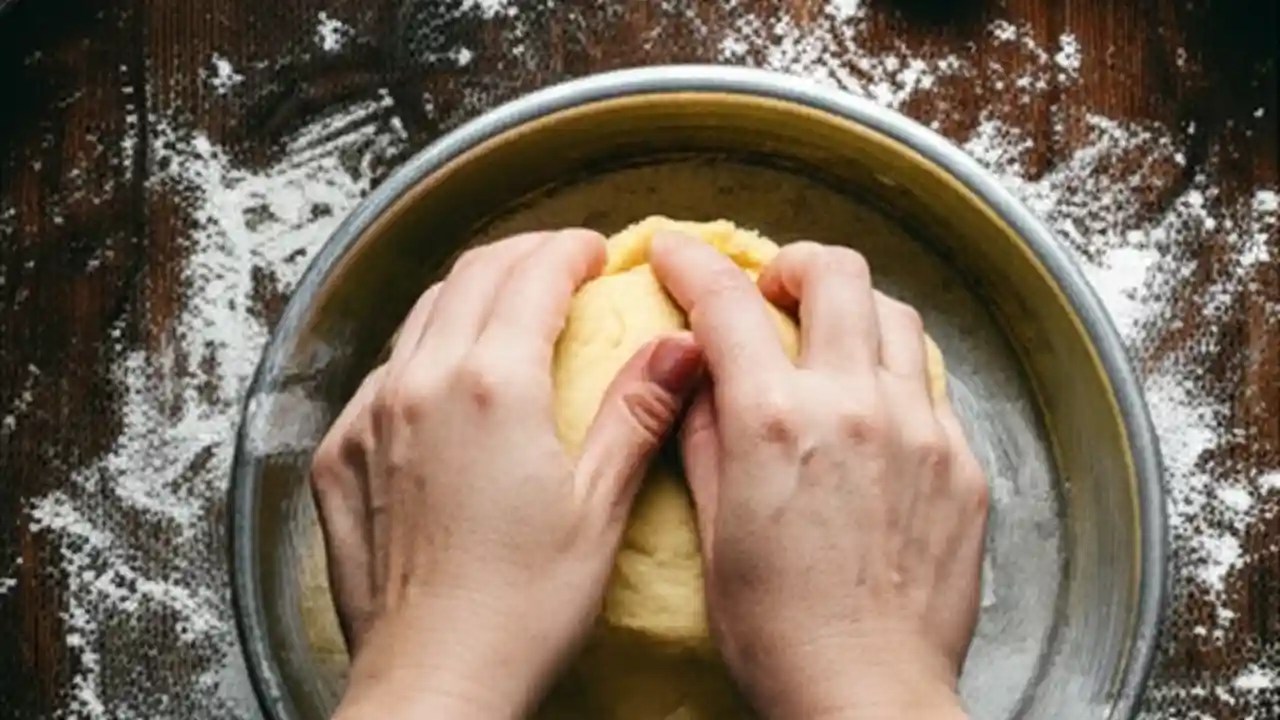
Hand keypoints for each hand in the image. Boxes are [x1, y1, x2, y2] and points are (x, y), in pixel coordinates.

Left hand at [310, 230, 705, 717]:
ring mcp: (370, 415)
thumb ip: (636, 412)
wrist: (434, 681)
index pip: (533, 277)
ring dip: (470, 292)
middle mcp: (422, 383)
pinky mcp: (340, 452)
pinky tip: (447, 376)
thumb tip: (680, 345)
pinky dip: (424, 348)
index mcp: (495, 386)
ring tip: (509, 303)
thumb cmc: (525, 607)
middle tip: (559, 262)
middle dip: (522, 255)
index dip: (570, 252)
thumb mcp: (598, 507)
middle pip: (472, 276)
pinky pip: (382, 370)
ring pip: (420, 314)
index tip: (596, 251)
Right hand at [650, 235, 987, 719]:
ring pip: (896, 316)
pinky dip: (894, 372)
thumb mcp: (713, 529)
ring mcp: (920, 429)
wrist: (866, 693)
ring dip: (854, 310)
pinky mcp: (962, 463)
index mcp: (776, 420)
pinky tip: (874, 408)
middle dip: (793, 264)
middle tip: (772, 289)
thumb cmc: (776, 631)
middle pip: (836, 273)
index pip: (728, 303)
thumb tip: (701, 376)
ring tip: (829, 341)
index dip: (693, 262)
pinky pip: (930, 384)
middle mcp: (854, 405)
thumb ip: (706, 435)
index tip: (676, 252)